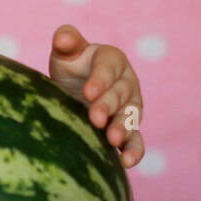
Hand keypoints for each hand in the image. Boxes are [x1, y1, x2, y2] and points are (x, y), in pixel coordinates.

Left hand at [48, 24, 144, 168]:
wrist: (74, 92)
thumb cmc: (71, 69)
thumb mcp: (66, 55)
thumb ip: (67, 42)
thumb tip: (64, 37)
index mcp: (112, 60)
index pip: (108, 68)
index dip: (100, 80)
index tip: (87, 92)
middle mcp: (126, 83)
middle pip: (120, 94)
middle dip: (108, 106)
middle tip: (95, 118)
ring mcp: (129, 108)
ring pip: (131, 117)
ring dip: (123, 128)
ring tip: (113, 139)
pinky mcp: (128, 130)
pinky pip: (137, 141)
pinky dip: (134, 151)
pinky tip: (126, 163)